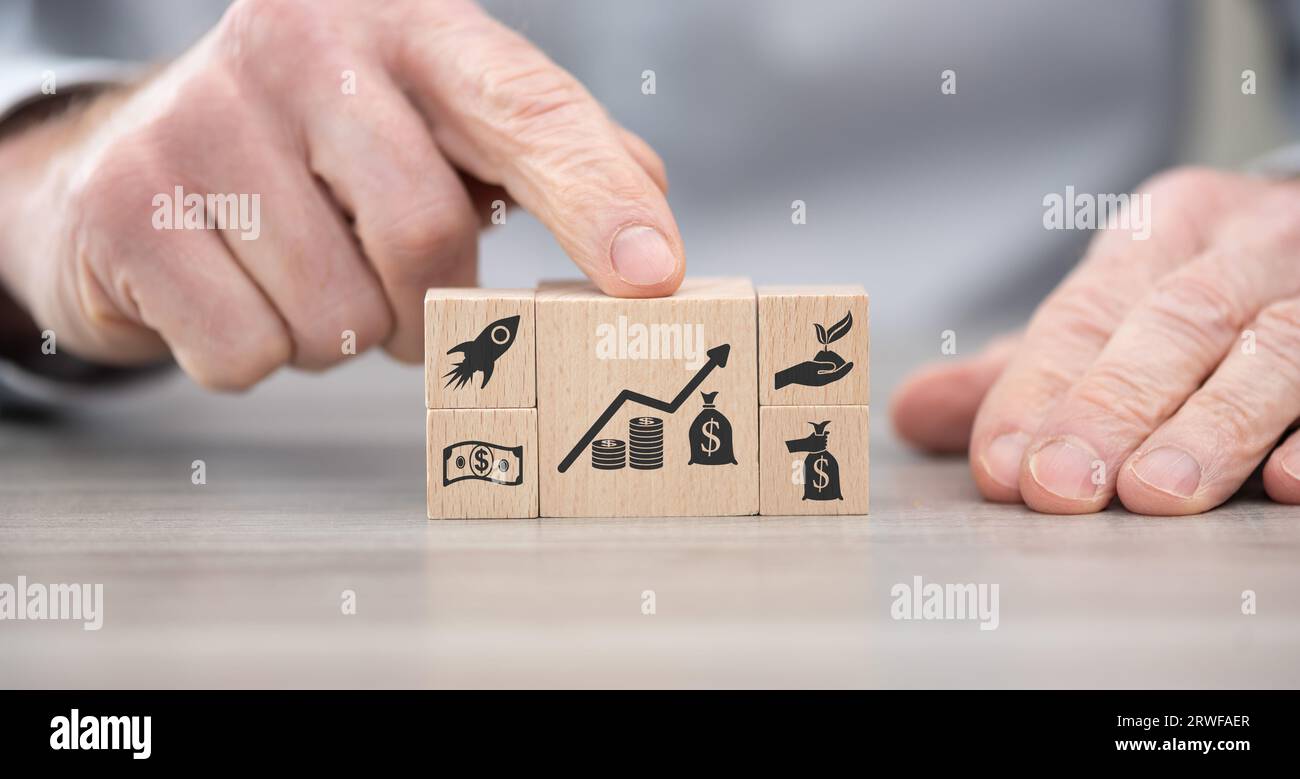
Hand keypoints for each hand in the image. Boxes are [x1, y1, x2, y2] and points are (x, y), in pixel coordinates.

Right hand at [0, 0, 680, 389]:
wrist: (140, 153)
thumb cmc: (326, 149)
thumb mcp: (439, 124)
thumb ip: (542, 153)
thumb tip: (648, 208)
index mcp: (406, 22)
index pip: (525, 110)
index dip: (596, 197)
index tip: (651, 278)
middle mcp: (299, 45)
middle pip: (424, 234)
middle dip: (426, 305)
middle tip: (405, 300)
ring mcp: (199, 119)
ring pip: (335, 317)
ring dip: (343, 335)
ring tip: (307, 277)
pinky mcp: (127, 206)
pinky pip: (247, 355)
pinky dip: (261, 356)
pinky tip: (240, 292)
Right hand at [774, 349, 854, 388]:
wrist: (789, 376)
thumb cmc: (798, 370)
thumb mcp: (811, 365)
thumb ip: (823, 365)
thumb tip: (835, 366)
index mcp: (823, 380)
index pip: (837, 374)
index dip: (845, 369)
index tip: (852, 363)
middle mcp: (824, 379)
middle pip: (835, 368)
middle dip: (833, 359)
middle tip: (827, 353)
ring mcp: (821, 377)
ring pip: (830, 366)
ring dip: (827, 358)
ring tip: (820, 355)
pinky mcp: (818, 374)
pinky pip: (825, 366)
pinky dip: (822, 360)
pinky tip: (818, 356)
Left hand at [893, 167, 1299, 514]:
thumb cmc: (1203, 292)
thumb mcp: (1111, 311)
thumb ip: (1019, 371)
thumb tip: (911, 412)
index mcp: (1166, 230)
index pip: (1088, 310)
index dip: (1040, 388)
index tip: (1001, 466)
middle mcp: (1248, 247)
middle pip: (1177, 322)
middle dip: (1113, 408)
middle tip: (1061, 487)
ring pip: (1275, 350)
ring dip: (1212, 428)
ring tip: (1154, 493)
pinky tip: (1288, 483)